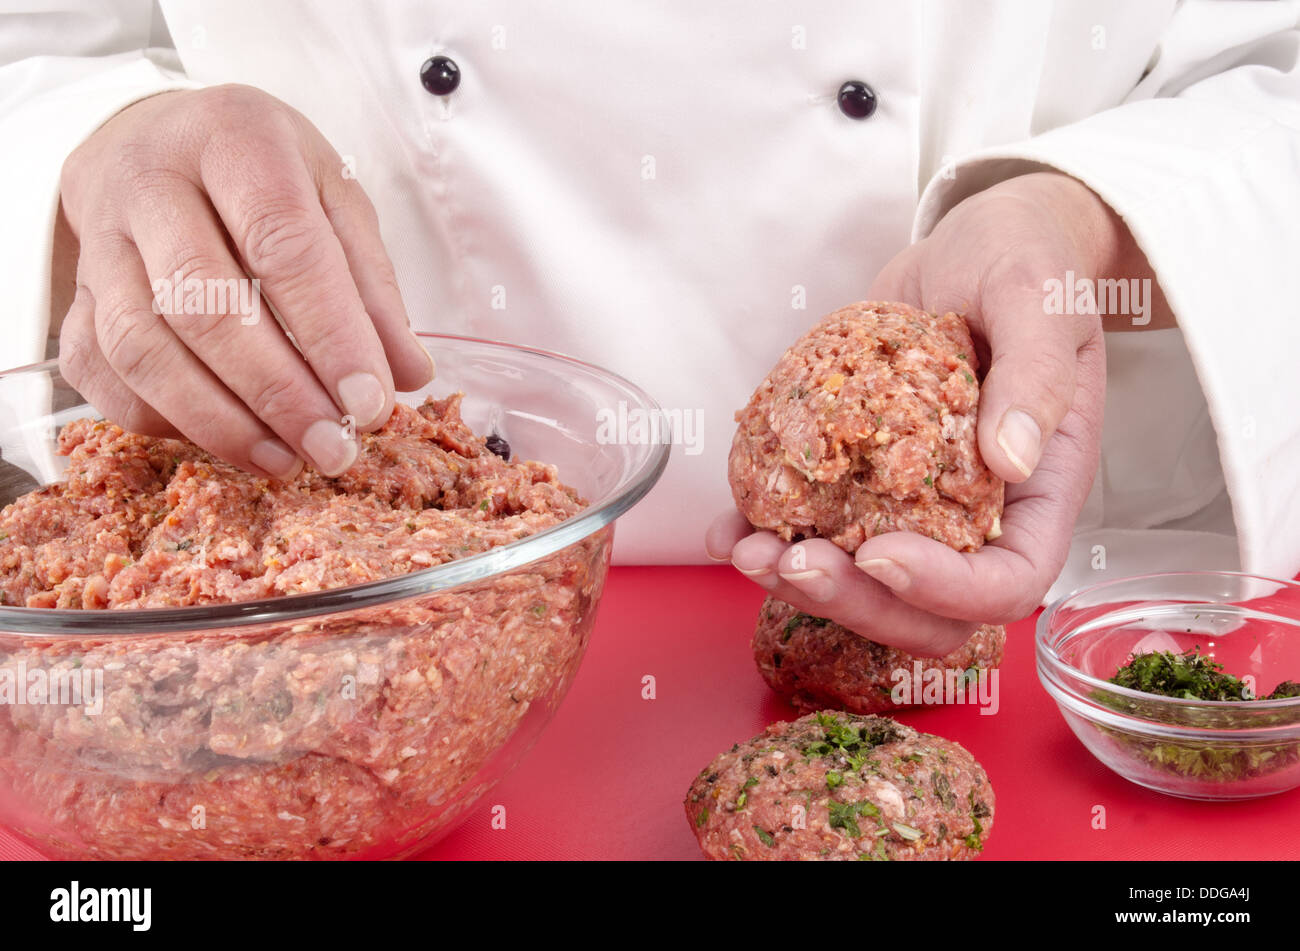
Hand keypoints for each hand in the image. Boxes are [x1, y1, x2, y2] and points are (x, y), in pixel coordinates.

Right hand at [56, 84, 434, 478]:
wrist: (154, 140)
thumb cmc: (262, 176)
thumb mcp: (335, 199)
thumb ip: (372, 285)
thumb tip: (408, 375)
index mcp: (235, 138)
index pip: (283, 243)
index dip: (330, 334)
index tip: (370, 405)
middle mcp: (151, 181)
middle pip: (203, 301)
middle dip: (277, 392)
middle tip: (333, 449)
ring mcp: (97, 239)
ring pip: (140, 345)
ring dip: (219, 420)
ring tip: (286, 460)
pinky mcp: (71, 294)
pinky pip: (99, 372)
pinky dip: (161, 420)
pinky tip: (225, 439)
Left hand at [708, 171, 1156, 655]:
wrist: (970, 248)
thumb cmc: (1023, 267)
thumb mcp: (1040, 300)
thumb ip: (1037, 376)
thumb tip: (1013, 458)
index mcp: (1038, 494)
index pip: (1006, 583)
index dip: (946, 591)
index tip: (880, 552)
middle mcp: (978, 516)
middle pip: (928, 612)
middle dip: (857, 602)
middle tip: (792, 563)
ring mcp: (916, 505)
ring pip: (867, 586)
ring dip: (803, 583)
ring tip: (747, 551)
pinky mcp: (862, 478)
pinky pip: (820, 529)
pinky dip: (769, 535)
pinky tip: (728, 528)